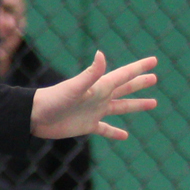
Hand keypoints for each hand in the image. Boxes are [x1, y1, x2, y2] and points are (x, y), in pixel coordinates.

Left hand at [30, 52, 158, 140]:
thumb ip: (91, 73)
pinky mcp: (87, 125)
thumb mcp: (75, 87)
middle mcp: (99, 97)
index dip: (139, 68)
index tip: (154, 60)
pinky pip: (105, 129)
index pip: (124, 75)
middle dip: (139, 83)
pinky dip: (115, 132)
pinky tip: (125, 136)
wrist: (35, 117)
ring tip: (153, 103)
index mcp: (99, 86)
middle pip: (124, 88)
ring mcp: (94, 111)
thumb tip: (101, 54)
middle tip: (154, 77)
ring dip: (135, 105)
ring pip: (120, 107)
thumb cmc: (53, 100)